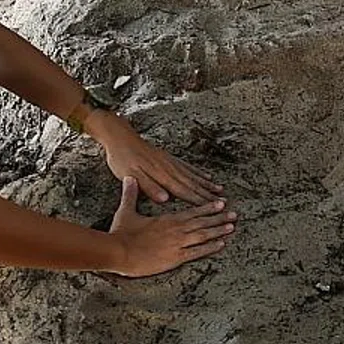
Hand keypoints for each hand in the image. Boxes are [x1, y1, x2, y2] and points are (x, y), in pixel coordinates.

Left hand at [89, 111, 221, 205]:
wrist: (120, 137)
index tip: (211, 206)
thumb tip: (165, 199)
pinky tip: (205, 176)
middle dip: (207, 194)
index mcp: (160, 175)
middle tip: (222, 201)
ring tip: (219, 189)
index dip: (198, 200)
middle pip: (192, 184)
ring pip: (192, 175)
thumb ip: (148, 187)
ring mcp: (170, 162)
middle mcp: (169, 168)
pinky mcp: (168, 158)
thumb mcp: (130, 175)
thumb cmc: (122, 158)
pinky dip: (198, 173)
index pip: (183, 191)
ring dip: (206, 184)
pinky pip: (187, 167)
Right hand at [109, 177, 237, 276]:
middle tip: (234, 214)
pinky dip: (210, 248)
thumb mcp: (126, 211)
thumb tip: (129, 178)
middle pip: (202, 222)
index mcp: (167, 219)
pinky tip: (222, 244)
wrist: (117, 252)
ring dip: (219, 230)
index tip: (220, 203)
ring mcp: (177, 244)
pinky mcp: (175, 258)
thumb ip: (130, 194)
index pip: (192, 211)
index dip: (207, 207)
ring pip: (203, 235)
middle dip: (219, 217)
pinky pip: (197, 252)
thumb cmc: (120, 233)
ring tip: (232, 226)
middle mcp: (176, 229)